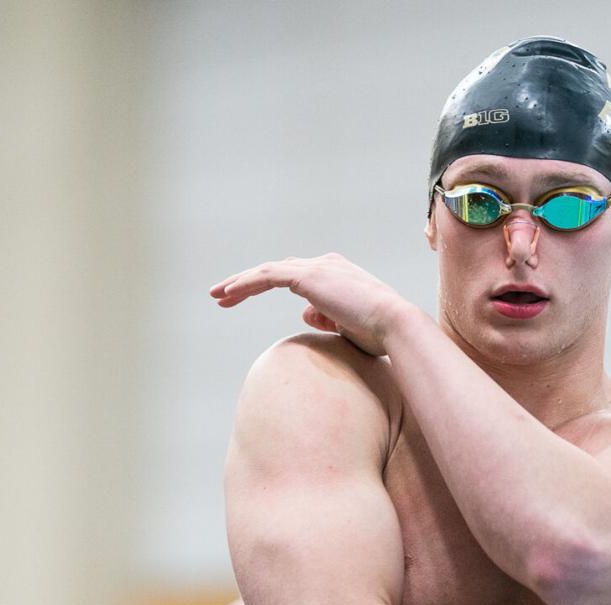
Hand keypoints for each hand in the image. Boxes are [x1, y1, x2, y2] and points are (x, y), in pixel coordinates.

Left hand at [210, 253, 428, 356]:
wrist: (394, 325)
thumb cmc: (378, 332)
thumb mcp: (346, 326)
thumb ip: (325, 317)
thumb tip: (305, 313)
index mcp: (336, 274)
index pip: (294, 276)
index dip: (267, 286)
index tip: (247, 301)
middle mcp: (325, 265)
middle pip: (276, 270)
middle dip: (247, 282)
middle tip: (223, 296)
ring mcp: (316, 268)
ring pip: (267, 272)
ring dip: (239, 283)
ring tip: (217, 295)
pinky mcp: (308, 277)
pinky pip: (267, 277)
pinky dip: (245, 284)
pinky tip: (227, 294)